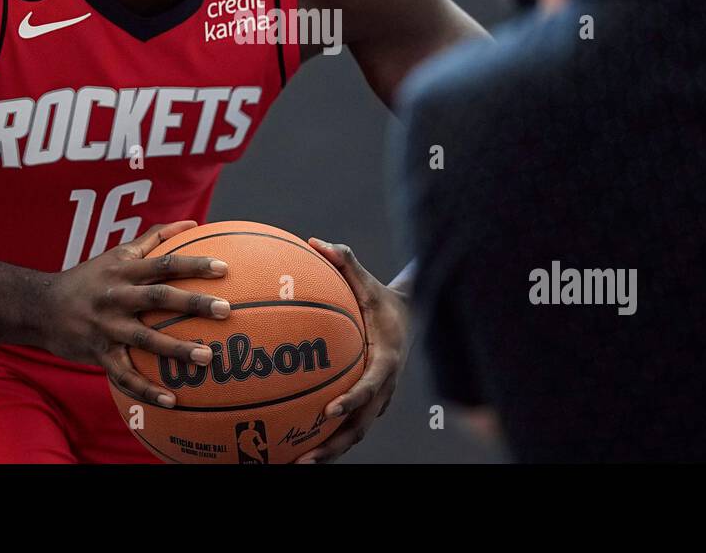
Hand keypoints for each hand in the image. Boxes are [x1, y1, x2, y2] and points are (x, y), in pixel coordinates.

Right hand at [39, 220, 229, 407]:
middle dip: (193, 303)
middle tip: (225, 310)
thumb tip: (192, 223)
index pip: (164, 263)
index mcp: (124, 270)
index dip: (194, 265)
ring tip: (207, 358)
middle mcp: (116, 296)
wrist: (41, 307)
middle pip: (159, 298)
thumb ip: (155, 238)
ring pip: (145, 339)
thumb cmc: (90, 277)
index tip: (224, 268)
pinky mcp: (99, 353)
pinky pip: (124, 375)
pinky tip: (172, 401)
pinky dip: (146, 389)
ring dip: (176, 349)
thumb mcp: (118, 253)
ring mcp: (107, 326)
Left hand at [294, 239, 409, 462]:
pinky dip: (330, 441)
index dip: (352, 400)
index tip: (329, 410)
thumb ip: (344, 261)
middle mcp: (384, 386)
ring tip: (297, 465)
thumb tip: (314, 241)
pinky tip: (299, 449)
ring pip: (356, 433)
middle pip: (362, 424)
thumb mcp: (368, 279)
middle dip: (335, 444)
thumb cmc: (382, 298)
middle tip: (306, 458)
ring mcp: (379, 399)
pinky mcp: (370, 404)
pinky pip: (350, 426)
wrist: (408, 317)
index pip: (370, 386)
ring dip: (330, 452)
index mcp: (386, 359)